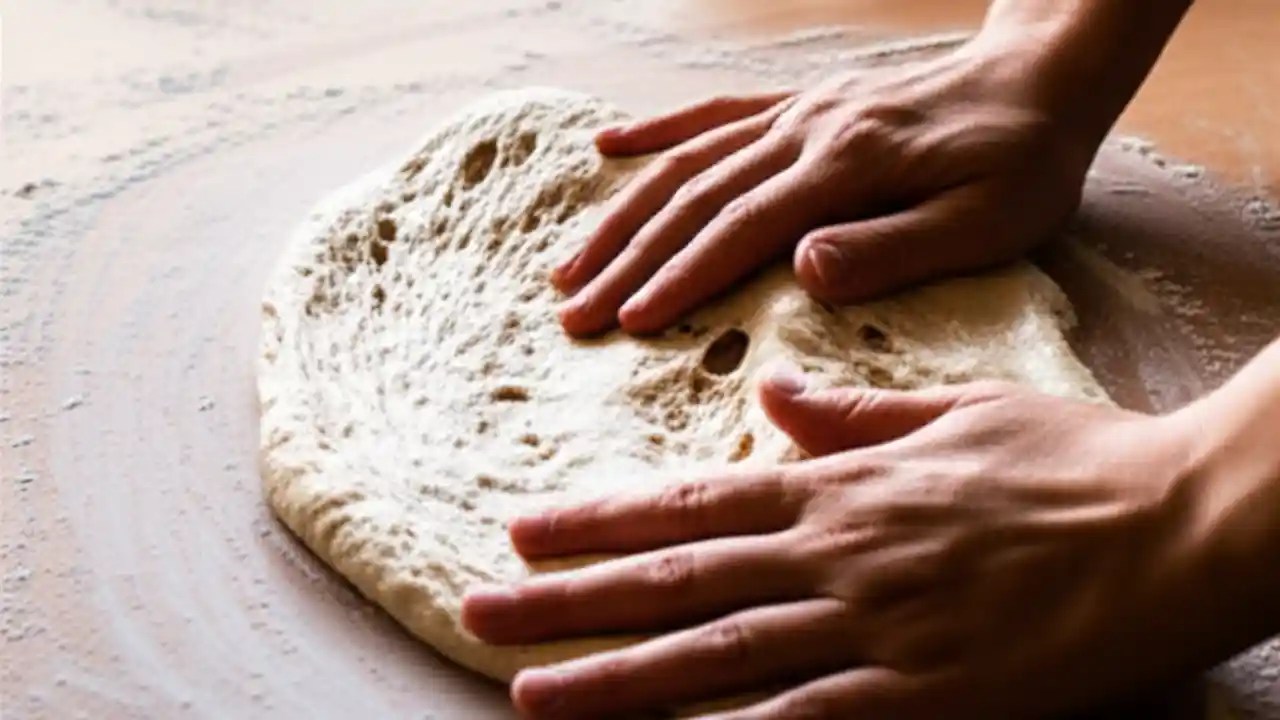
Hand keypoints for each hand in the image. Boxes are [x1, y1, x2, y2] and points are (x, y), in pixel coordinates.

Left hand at [462, 374, 1232, 718]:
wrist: (1177, 519)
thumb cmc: (1071, 460)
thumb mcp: (954, 412)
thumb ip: (851, 414)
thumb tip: (768, 397)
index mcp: (839, 487)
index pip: (691, 502)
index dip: (601, 521)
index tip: (525, 527)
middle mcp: (835, 555)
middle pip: (676, 581)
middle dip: (569, 598)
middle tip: (479, 606)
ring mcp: (874, 629)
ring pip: (716, 656)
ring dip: (614, 676)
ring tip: (527, 690)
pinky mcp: (925, 697)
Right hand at [553, 41, 1101, 336]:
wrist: (1039, 77)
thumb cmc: (1022, 162)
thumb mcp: (987, 221)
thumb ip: (894, 248)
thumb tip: (802, 272)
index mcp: (846, 167)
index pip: (740, 230)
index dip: (677, 279)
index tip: (624, 325)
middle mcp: (806, 132)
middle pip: (693, 198)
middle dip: (626, 259)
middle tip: (571, 313)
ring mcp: (797, 112)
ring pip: (687, 160)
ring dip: (622, 212)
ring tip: (569, 262)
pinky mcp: (800, 104)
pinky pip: (712, 114)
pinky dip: (655, 132)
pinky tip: (607, 148)